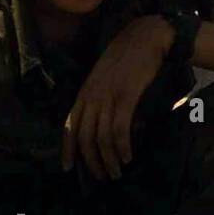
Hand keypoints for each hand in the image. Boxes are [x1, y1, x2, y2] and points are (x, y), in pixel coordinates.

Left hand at [62, 15, 173, 180]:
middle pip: (84, 137)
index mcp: (84, 93)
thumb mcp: (105, 79)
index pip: (69, 126)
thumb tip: (103, 127)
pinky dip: (122, 147)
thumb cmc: (127, 58)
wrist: (145, 37)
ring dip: (109, 160)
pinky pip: (119, 129)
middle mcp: (91, 96)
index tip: (68, 168)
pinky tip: (128, 157)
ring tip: (116, 173)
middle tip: (102, 177)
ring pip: (101, 138)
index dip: (67, 149)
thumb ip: (100, 100)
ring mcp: (107, 97)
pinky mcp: (126, 97)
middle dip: (92, 162)